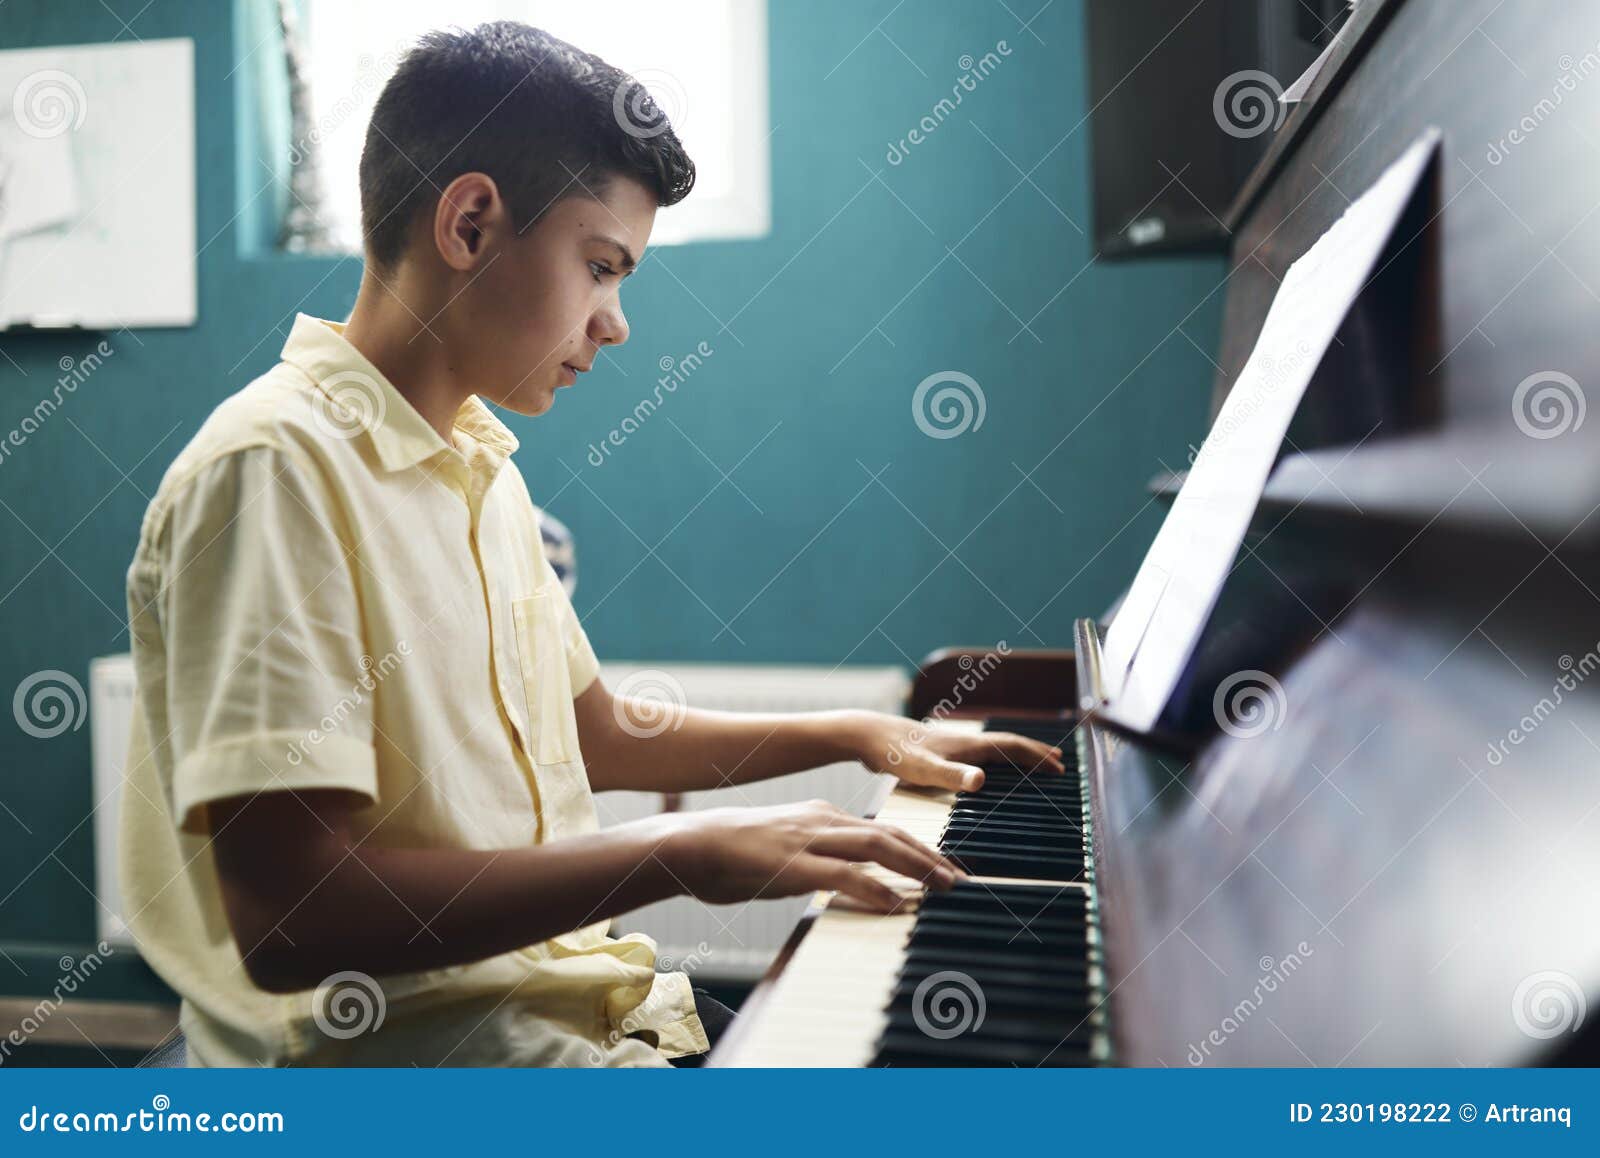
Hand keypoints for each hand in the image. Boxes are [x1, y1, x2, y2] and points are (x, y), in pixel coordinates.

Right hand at [651, 799, 964, 913]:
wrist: (689, 844)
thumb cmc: (731, 855)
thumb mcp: (785, 853)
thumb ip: (818, 863)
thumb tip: (847, 885)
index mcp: (820, 816)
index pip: (882, 828)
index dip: (918, 847)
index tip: (944, 867)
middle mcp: (820, 821)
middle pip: (889, 833)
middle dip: (930, 855)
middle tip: (959, 878)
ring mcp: (807, 840)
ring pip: (875, 846)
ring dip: (915, 866)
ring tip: (943, 886)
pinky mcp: (791, 864)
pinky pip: (841, 874)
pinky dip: (874, 887)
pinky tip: (896, 902)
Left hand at [849, 711, 1066, 792]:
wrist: (864, 735)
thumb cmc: (891, 753)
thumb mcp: (922, 770)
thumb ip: (951, 776)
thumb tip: (982, 781)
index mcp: (967, 745)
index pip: (1011, 747)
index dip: (1036, 756)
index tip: (1059, 768)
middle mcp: (963, 741)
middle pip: (1007, 745)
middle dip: (1034, 754)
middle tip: (1058, 764)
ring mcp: (951, 744)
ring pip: (992, 749)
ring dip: (1015, 755)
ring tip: (1030, 764)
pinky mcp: (938, 750)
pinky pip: (976, 754)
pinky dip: (992, 761)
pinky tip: (984, 769)